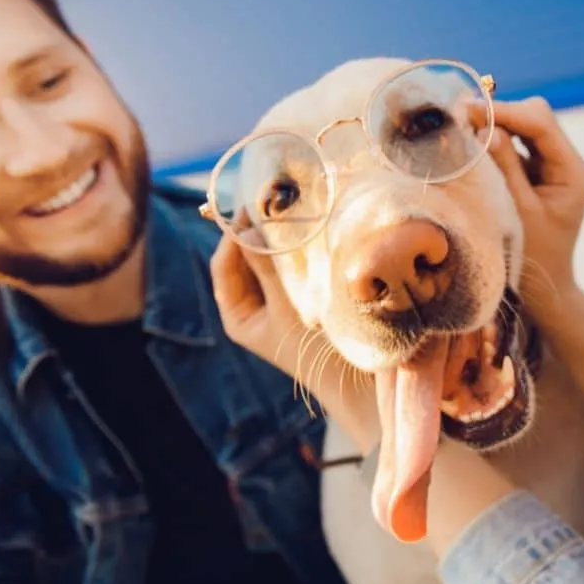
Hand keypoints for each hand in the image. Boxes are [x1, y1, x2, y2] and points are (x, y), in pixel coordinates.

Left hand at [210, 223, 379, 453]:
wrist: (359, 383)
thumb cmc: (317, 353)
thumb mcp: (287, 308)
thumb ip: (266, 267)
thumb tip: (246, 228)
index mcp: (238, 314)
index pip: (224, 263)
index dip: (233, 234)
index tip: (252, 208)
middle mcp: (255, 305)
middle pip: (246, 256)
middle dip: (259, 231)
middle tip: (277, 200)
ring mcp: (280, 299)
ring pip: (272, 257)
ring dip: (281, 237)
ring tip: (296, 212)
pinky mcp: (304, 295)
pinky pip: (293, 264)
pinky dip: (299, 248)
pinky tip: (313, 231)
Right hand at [472, 97, 583, 324]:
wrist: (544, 293)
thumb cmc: (533, 260)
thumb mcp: (517, 212)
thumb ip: (504, 168)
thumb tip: (486, 129)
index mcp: (573, 172)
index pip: (540, 124)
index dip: (504, 111)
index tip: (467, 109)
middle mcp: (568, 164)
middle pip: (536, 118)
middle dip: (500, 114)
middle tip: (461, 117)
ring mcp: (552, 169)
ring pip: (524, 129)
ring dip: (495, 127)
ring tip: (462, 129)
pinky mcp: (536, 176)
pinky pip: (516, 147)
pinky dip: (494, 143)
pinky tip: (471, 146)